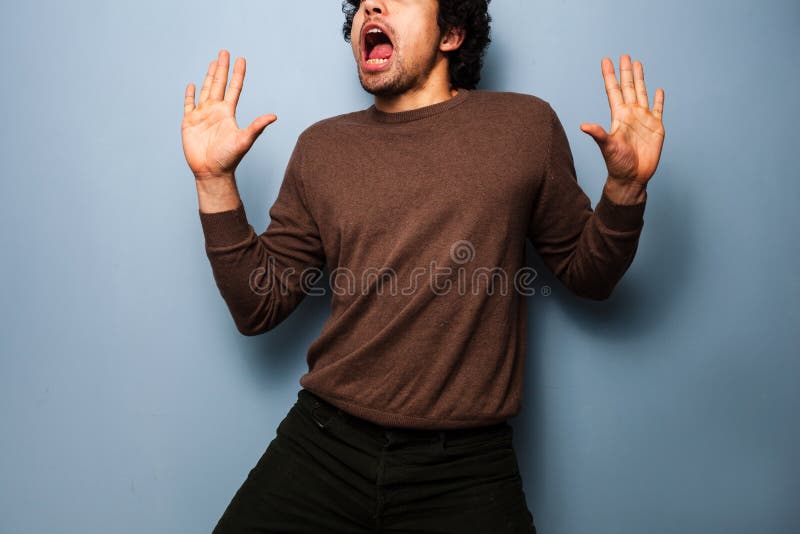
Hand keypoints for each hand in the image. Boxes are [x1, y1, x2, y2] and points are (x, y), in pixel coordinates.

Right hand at [182, 49, 276, 180]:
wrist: (211, 172)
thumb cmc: (229, 159)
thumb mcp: (244, 140)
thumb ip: (257, 127)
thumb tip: (274, 116)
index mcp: (228, 113)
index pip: (234, 88)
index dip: (238, 73)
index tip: (241, 58)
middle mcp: (216, 111)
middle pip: (219, 84)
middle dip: (222, 68)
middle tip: (224, 51)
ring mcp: (202, 116)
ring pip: (205, 90)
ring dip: (209, 76)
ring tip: (213, 62)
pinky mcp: (189, 122)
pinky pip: (189, 105)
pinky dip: (189, 95)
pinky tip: (191, 85)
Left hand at [580, 55, 664, 186]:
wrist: (632, 177)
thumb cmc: (617, 164)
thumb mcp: (607, 147)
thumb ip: (598, 134)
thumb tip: (583, 125)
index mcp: (619, 116)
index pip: (613, 91)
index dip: (610, 75)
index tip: (606, 60)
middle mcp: (631, 114)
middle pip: (628, 87)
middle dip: (626, 72)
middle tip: (624, 56)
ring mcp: (644, 119)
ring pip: (642, 93)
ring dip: (640, 79)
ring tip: (638, 64)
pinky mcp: (656, 127)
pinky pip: (658, 109)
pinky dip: (659, 99)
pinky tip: (659, 90)